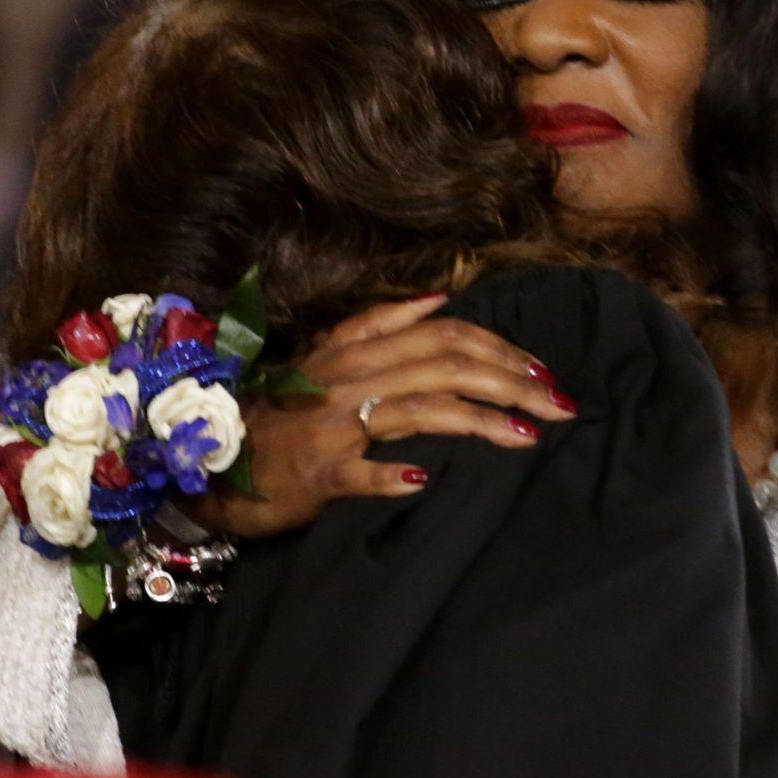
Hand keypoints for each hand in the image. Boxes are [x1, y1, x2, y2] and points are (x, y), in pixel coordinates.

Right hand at [194, 294, 576, 537]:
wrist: (218, 462)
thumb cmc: (280, 414)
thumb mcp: (325, 357)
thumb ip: (378, 324)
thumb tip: (440, 296)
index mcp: (355, 351)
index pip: (440, 333)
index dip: (497, 345)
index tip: (541, 367)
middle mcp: (348, 379)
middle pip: (443, 365)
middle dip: (509, 380)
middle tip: (559, 402)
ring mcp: (333, 425)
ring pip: (419, 409)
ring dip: (479, 420)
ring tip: (529, 434)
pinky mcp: (318, 472)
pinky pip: (360, 471)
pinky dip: (392, 475)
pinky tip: (428, 481)